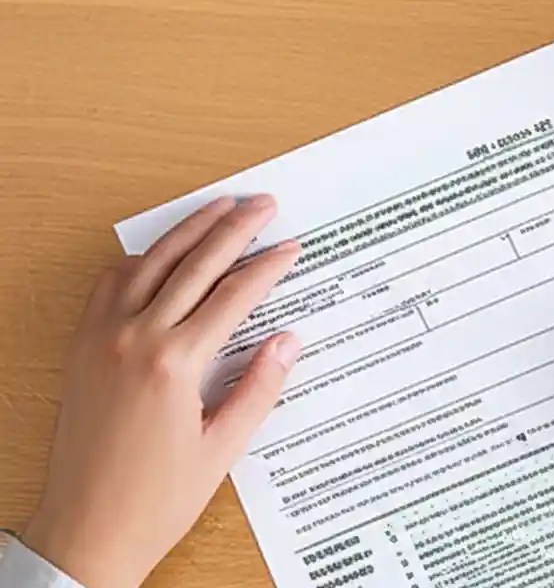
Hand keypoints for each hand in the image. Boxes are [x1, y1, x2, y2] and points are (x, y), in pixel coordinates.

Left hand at [22, 196, 301, 587]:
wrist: (85, 529)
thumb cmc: (154, 499)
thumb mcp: (222, 448)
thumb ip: (258, 388)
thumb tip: (287, 341)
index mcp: (175, 364)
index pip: (234, 295)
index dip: (268, 267)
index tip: (291, 247)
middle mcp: (135, 339)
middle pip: (195, 264)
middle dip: (235, 229)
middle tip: (263, 205)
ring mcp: (103, 338)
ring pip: (151, 263)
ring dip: (188, 232)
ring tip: (219, 207)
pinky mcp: (83, 347)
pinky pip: (111, 286)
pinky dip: (141, 261)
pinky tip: (161, 255)